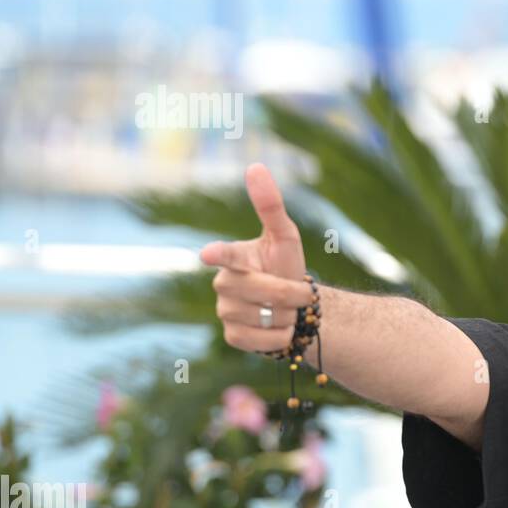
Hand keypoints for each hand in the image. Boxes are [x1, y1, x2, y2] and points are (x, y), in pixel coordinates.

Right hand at [199, 163, 316, 353]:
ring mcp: (225, 312)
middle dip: (291, 294)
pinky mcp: (233, 337)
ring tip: (283, 310)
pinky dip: (281, 337)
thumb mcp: (285, 237)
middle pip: (265, 291)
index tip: (208, 253)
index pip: (227, 255)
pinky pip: (263, 341)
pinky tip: (277, 328)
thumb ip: (271, 206)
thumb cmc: (286, 266)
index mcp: (235, 258)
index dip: (220, 255)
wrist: (295, 308)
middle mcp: (224, 284)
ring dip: (287, 316)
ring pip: (266, 318)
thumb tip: (255, 166)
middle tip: (299, 294)